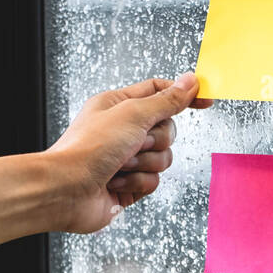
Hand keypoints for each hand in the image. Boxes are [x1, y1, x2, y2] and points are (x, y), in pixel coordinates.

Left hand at [46, 73, 211, 232]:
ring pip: (163, 158)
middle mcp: (122, 130)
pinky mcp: (128, 184)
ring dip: (144, 164)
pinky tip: (117, 183)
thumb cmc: (88, 148)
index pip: (159, 92)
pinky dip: (138, 183)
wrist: (66, 190)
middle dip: (155, 140)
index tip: (206, 100)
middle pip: (166, 130)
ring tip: (120, 165)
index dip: (183, 95)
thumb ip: (166, 100)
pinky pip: (153, 181)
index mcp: (118, 105)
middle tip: (136, 143)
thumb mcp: (133, 114)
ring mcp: (125, 159)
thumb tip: (189, 82)